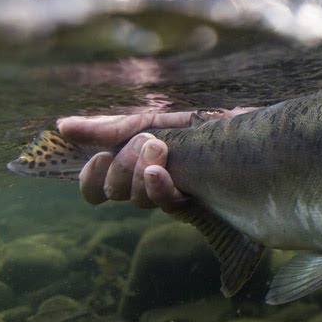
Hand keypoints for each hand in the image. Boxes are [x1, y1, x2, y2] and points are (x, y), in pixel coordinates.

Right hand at [58, 107, 254, 211]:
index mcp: (138, 163)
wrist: (261, 126)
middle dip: (119, 169)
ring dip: (139, 173)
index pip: (98, 186)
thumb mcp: (158, 118)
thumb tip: (60, 127)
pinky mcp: (199, 203)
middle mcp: (153, 183)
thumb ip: (111, 126)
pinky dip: (158, 186)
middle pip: (112, 193)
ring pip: (136, 199)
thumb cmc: (211, 122)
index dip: (90, 179)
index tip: (97, 159)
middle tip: (144, 144)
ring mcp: (176, 194)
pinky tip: (161, 171)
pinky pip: (167, 204)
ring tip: (158, 147)